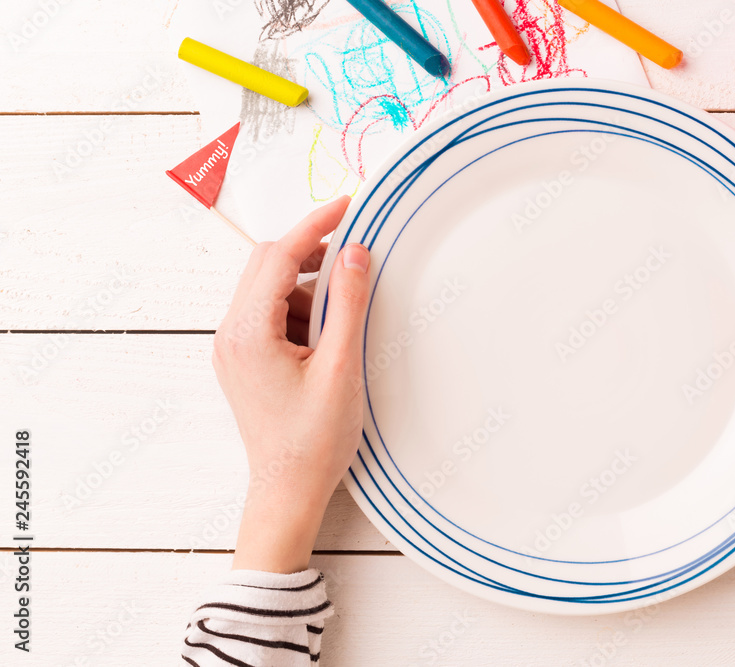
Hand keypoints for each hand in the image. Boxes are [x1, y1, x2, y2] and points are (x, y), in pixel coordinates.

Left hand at [212, 196, 371, 572]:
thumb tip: (356, 252)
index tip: (348, 205)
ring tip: (344, 323)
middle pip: (268, 265)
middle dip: (312, 254)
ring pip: (272, 288)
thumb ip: (348, 304)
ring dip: (310, 289)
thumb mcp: (341, 367)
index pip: (279, 256)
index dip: (315, 225)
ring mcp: (234, 347)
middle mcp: (231, 333)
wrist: (288, 490)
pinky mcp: (244, 359)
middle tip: (355, 257)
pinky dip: (302, 312)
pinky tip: (328, 339)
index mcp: (249, 332)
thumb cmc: (314, 439)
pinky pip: (271, 313)